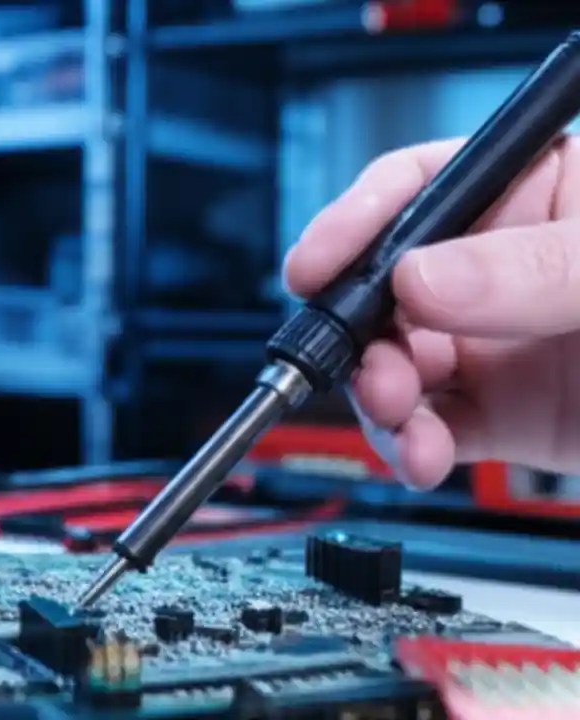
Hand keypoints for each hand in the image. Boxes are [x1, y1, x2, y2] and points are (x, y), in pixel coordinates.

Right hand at [285, 136, 579, 489]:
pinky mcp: (511, 416)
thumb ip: (533, 268)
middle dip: (364, 333)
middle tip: (370, 367)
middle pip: (389, 287)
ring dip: (381, 398)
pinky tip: (421, 454)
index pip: (423, 188)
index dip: (358, 225)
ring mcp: (506, 343)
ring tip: (401, 419)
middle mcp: (509, 267)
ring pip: (398, 362)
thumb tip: (424, 279)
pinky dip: (411, 445)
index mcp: (547, 191)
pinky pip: (432, 426)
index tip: (317, 266)